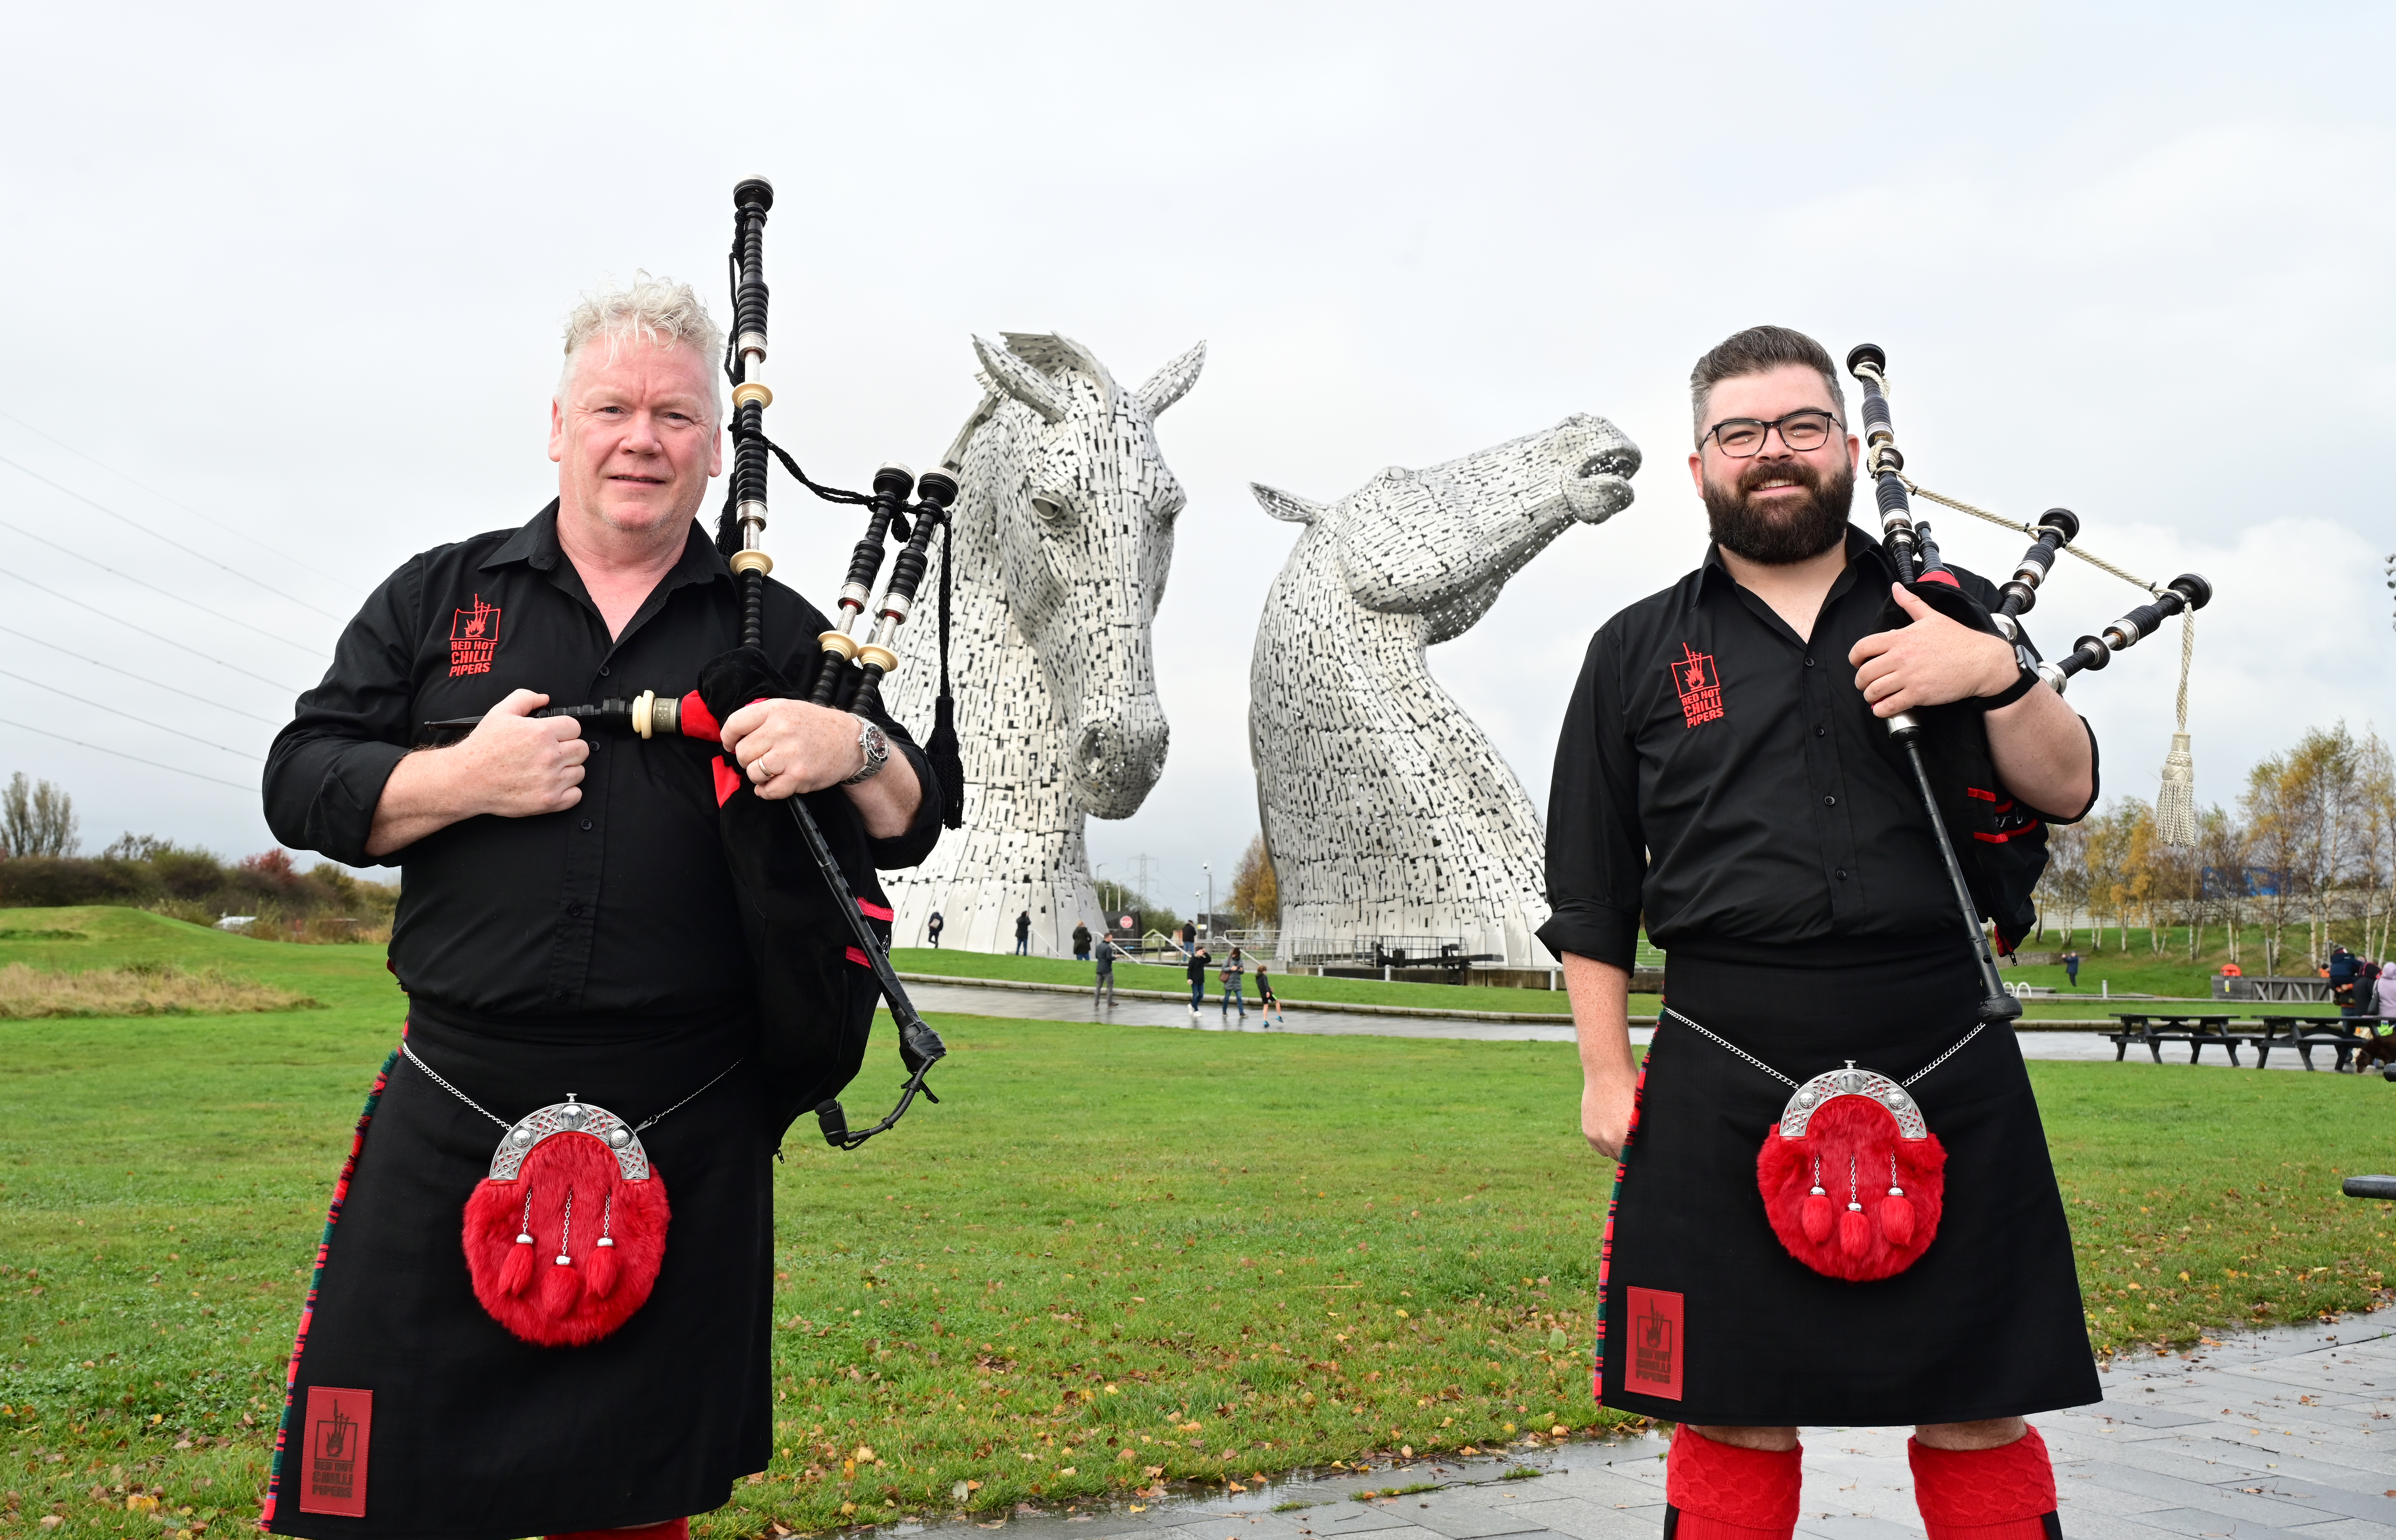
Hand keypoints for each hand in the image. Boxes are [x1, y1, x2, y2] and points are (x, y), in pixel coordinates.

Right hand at [364, 689, 584, 855]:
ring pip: (579, 772)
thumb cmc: (482, 748)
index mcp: (541, 733)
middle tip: (552, 752)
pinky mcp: (549, 801)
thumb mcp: (500, 713)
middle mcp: (550, 756)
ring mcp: (551, 780)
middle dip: (569, 748)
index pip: (575, 727)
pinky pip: (576, 795)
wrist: (466, 779)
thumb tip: (544, 698)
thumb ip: (525, 698)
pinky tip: (550, 785)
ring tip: (547, 769)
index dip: (564, 730)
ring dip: (567, 770)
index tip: (556, 736)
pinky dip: (567, 792)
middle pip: (582, 749)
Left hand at [720, 697, 868, 800]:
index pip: (734, 725)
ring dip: (758, 776)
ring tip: (771, 771)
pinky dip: (767, 791)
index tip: (731, 744)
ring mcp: (790, 754)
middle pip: (742, 752)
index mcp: (776, 710)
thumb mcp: (789, 708)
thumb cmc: (817, 726)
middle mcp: (781, 730)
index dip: (728, 738)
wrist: (851, 742)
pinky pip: (768, 791)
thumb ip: (762, 717)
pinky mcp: (799, 776)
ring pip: (752, 772)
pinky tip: (774, 784)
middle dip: (748, 759)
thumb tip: (732, 735)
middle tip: (761, 758)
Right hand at [1582, 1075, 1634, 1160]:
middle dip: (1625, 1148)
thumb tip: (1646, 1147)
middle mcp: (1612, 1140)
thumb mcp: (1641, 1113)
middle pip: (1621, 1157)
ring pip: (1609, 1152)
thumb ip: (1640, 1133)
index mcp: (1628, 1137)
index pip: (1634, 1157)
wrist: (1607, 1074)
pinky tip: (1608, 1124)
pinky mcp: (1588, 1132)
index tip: (1639, 1148)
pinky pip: (1598, 1146)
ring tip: (1618, 1127)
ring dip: (1613, 1145)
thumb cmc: (1631, 1090)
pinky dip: (1603, 1140)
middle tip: (1629, 1134)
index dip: (1637, 1152)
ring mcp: (1598, 1137)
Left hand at [1847, 584, 2017, 716]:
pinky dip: (1880, 710)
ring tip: (1875, 695)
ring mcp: (1909, 677)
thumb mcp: (1933, 616)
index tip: (1858, 663)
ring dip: (1869, 696)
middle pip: (1864, 673)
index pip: (1862, 647)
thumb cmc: (1958, 639)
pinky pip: (1888, 706)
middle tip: (1866, 683)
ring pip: (1873, 691)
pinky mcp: (1918, 694)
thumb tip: (1896, 587)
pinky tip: (1883, 707)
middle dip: (1861, 681)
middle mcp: (1901, 657)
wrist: (1981, 661)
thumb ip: (1911, 602)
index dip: (1855, 657)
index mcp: (1900, 638)